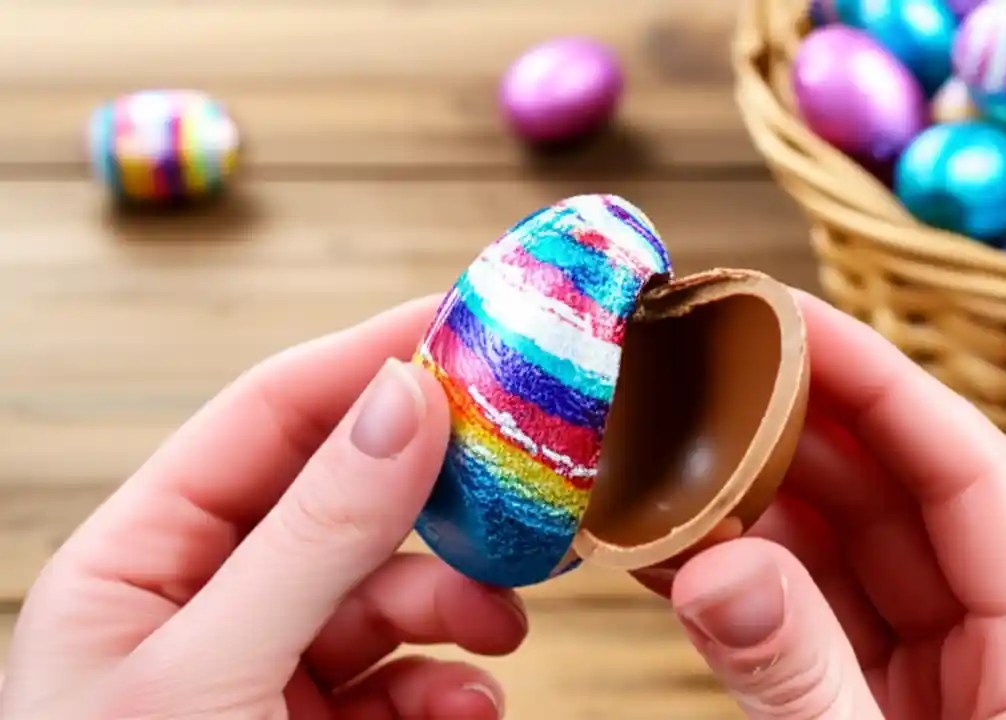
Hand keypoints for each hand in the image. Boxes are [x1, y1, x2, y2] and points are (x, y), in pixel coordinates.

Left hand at [0, 298, 526, 718]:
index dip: (370, 357)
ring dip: (457, 602)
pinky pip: (405, 676)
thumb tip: (400, 402)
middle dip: (437, 498)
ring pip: (390, 590)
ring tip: (500, 629)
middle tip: (524, 480)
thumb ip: (311, 536)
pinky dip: (452, 682)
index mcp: (141, 558)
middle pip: (347, 498)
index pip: (269, 416)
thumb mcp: (208, 672)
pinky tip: (471, 704)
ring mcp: (265, 667)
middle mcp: (204, 600)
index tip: (467, 323)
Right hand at [634, 292, 1005, 718]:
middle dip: (795, 431)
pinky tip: (673, 550)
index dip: (882, 381)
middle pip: (896, 502)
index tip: (791, 318)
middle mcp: (995, 660)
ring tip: (668, 455)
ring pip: (836, 564)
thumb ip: (808, 684)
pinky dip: (736, 590)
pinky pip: (799, 631)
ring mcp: (927, 694)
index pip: (974, 474)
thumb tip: (715, 567)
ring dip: (749, 508)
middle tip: (704, 370)